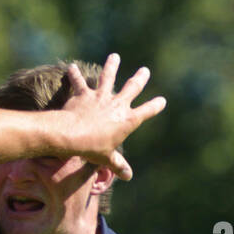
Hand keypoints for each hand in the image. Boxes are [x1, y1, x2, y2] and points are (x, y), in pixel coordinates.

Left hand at [57, 53, 166, 180]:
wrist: (72, 136)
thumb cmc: (92, 149)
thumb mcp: (106, 158)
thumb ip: (118, 165)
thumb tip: (128, 176)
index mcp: (127, 120)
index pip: (147, 112)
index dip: (155, 106)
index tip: (162, 101)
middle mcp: (117, 104)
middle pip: (132, 88)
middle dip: (140, 78)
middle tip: (145, 71)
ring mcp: (101, 97)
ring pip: (108, 77)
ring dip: (111, 66)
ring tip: (114, 57)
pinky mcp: (83, 95)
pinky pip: (78, 82)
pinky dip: (74, 75)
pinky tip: (71, 67)